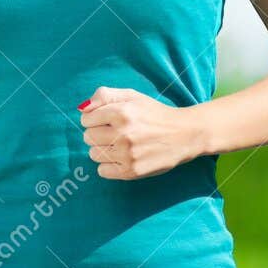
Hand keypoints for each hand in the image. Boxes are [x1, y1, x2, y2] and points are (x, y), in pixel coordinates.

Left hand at [77, 84, 206, 179]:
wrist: (185, 134)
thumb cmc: (154, 114)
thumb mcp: (132, 96)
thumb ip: (104, 95)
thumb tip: (82, 109)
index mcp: (122, 112)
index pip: (86, 120)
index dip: (95, 119)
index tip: (107, 121)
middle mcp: (123, 133)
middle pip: (87, 137)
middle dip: (98, 134)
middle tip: (114, 133)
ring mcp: (127, 154)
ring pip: (93, 154)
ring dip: (103, 150)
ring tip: (119, 145)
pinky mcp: (132, 171)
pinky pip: (102, 171)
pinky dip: (108, 166)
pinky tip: (121, 158)